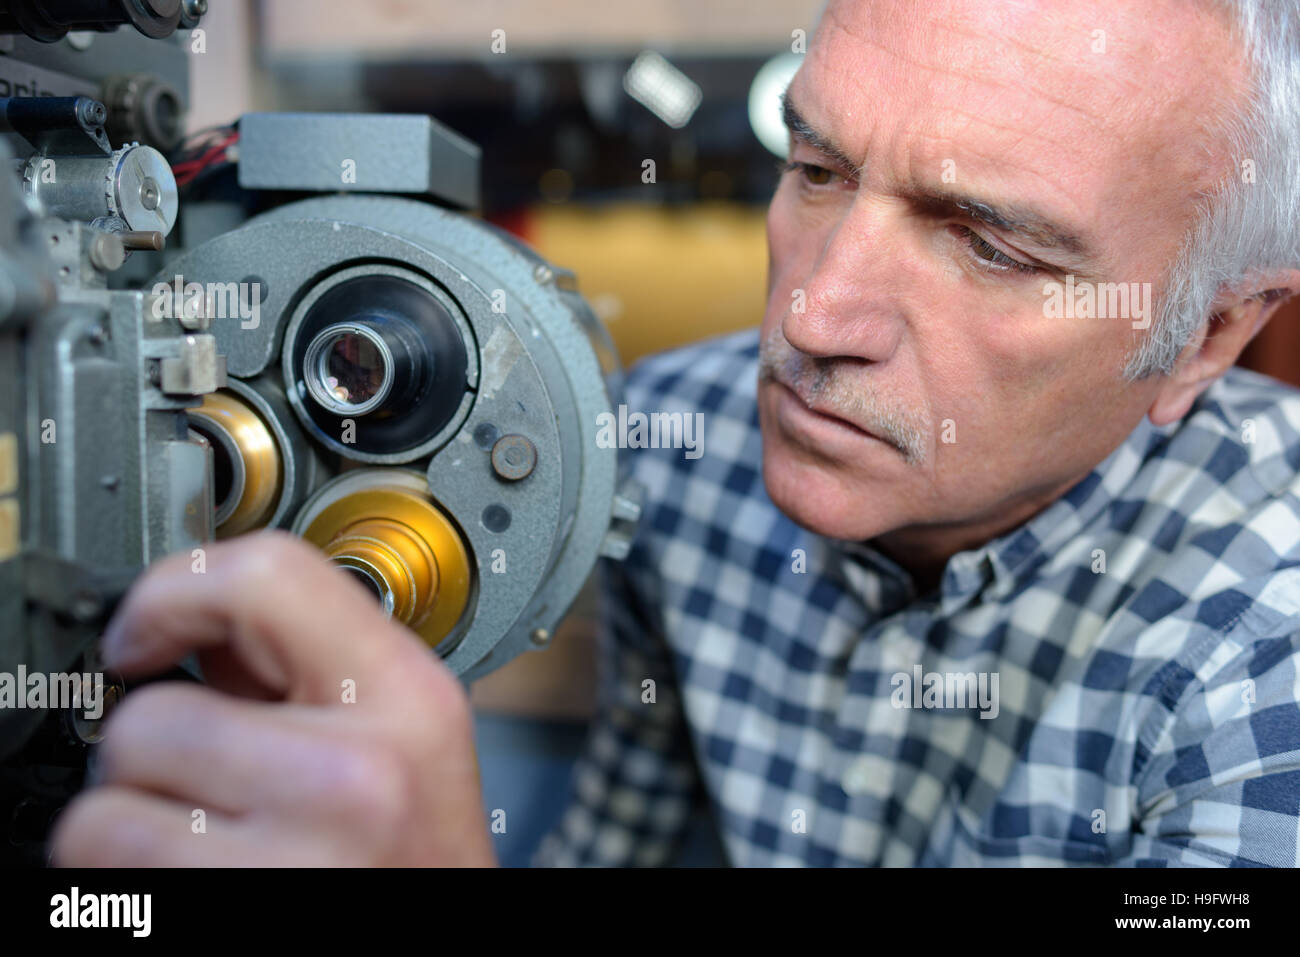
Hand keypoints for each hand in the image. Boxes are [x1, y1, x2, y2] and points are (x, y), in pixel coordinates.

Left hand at [49, 530, 496, 866]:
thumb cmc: (422, 864)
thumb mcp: (408, 742)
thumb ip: (310, 672)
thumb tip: (199, 627)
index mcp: (405, 699)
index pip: (263, 576)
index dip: (177, 593)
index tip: (148, 634)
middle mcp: (354, 776)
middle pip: (153, 716)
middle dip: (158, 756)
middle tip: (211, 788)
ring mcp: (292, 858)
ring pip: (105, 808)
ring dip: (135, 827)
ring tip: (206, 842)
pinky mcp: (230, 919)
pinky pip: (107, 878)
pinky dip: (128, 884)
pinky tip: (198, 879)